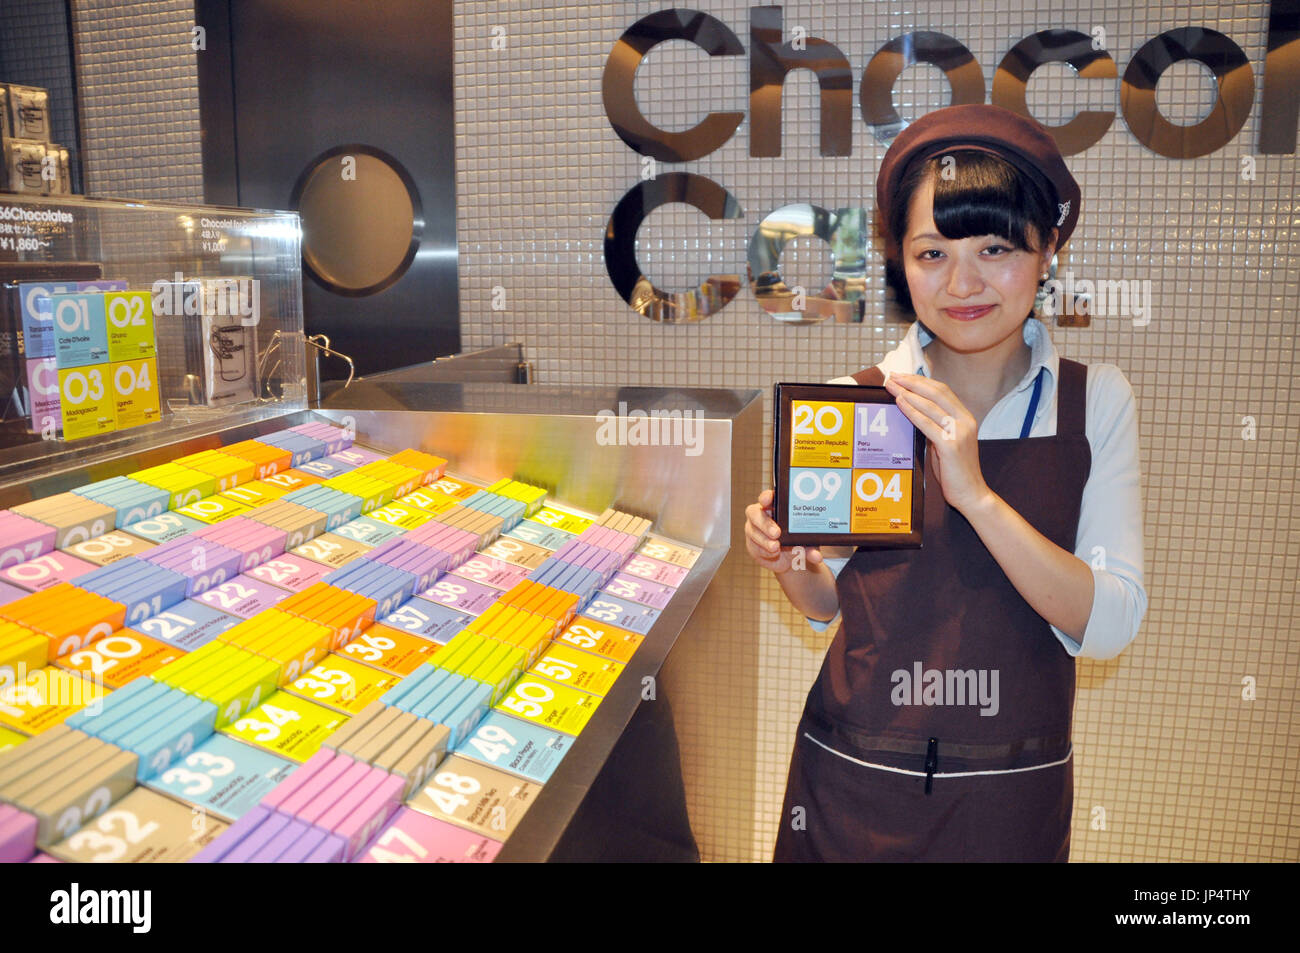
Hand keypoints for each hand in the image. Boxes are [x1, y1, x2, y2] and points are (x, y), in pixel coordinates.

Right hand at [745, 489, 822, 572]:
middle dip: (765, 523)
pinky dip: (765, 551)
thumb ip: (810, 547)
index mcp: (775, 507)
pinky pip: (755, 546)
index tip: (767, 500)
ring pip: (753, 532)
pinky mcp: (752, 544)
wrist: (790, 559)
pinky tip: (773, 553)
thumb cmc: (798, 541)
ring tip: (776, 547)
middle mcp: (761, 515)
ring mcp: (754, 529)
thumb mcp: (806, 542)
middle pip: (755, 514)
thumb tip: (816, 557)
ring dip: (765, 541)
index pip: (767, 497)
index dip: (765, 497)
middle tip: (776, 533)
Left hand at [884, 373, 992, 513]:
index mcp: (966, 417)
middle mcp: (965, 421)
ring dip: (908, 394)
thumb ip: (936, 426)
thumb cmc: (956, 470)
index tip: (903, 376)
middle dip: (912, 382)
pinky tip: (900, 404)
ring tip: (892, 387)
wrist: (972, 493)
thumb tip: (915, 412)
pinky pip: (927, 424)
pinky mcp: (951, 446)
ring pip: (930, 406)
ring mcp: (959, 432)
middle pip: (936, 392)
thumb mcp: (947, 442)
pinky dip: (912, 412)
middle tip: (893, 377)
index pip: (943, 391)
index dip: (922, 381)